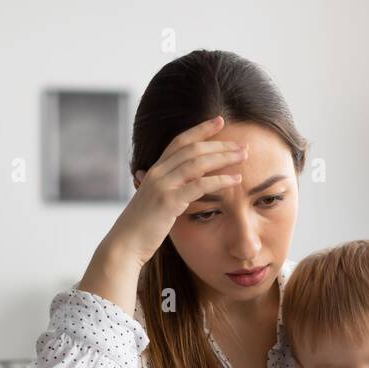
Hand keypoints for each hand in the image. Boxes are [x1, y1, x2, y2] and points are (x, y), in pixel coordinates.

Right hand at [103, 115, 245, 268]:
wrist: (125, 244)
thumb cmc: (141, 228)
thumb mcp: (153, 202)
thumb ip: (167, 191)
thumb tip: (179, 189)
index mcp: (155, 170)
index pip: (179, 141)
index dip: (200, 129)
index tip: (219, 121)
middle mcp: (157, 173)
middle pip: (192, 148)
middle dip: (219, 143)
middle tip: (242, 144)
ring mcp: (162, 185)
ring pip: (197, 162)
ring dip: (223, 157)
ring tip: (243, 156)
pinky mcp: (168, 201)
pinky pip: (199, 185)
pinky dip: (220, 180)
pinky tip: (236, 180)